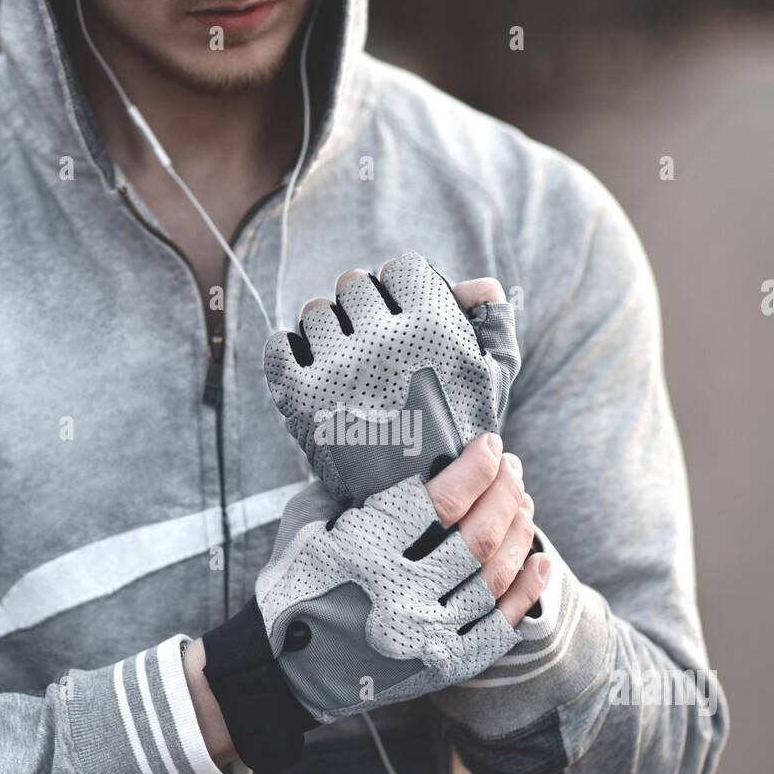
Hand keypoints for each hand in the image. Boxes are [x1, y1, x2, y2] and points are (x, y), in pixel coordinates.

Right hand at [186, 435, 550, 769]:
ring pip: (496, 574)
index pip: (443, 500)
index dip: (476, 466)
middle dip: (505, 490)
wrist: (283, 672)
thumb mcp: (306, 523)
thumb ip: (349, 486)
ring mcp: (429, 634)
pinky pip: (503, 623)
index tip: (490, 444)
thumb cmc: (293, 586)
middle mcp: (403, 595)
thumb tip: (393, 451)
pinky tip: (539, 559)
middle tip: (511, 467)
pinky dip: (527, 588)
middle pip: (479, 534)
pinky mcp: (446, 664)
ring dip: (519, 530)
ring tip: (523, 501)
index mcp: (366, 552)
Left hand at [264, 252, 520, 503]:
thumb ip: (494, 324)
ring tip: (344, 365)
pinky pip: (279, 344)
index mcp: (434, 328)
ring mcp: (339, 369)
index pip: (403, 268)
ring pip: (315, 312)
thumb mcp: (493, 381)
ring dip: (326, 332)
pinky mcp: (301, 396)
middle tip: (371, 347)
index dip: (403, 291)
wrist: (415, 505)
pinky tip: (313, 376)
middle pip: (354, 285)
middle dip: (363, 310)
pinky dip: (290, 354)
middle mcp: (386, 342)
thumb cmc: (454, 435)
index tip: (403, 318)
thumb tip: (474, 284)